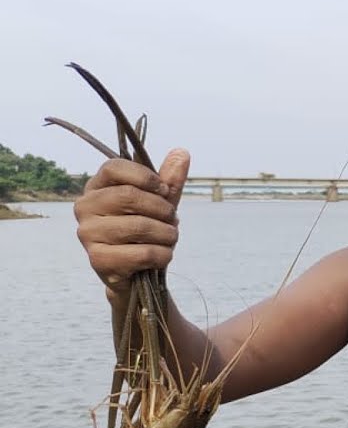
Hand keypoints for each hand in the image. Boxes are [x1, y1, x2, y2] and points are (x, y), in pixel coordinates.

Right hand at [74, 148, 189, 300]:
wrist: (136, 274)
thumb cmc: (146, 232)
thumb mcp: (160, 204)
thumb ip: (169, 180)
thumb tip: (182, 152)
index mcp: (96, 187)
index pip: (114, 167)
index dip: (147, 177)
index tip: (164, 191)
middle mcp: (84, 207)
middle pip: (129, 196)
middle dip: (163, 209)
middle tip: (173, 220)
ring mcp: (87, 233)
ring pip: (140, 226)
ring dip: (167, 234)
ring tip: (170, 238)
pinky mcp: (98, 260)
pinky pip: (142, 253)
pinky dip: (163, 254)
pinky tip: (162, 255)